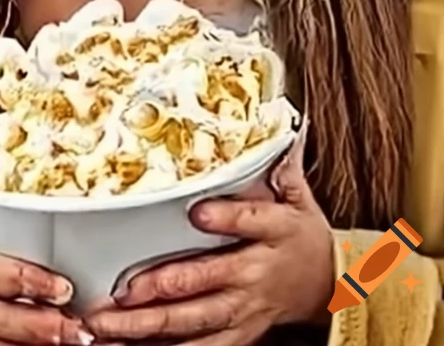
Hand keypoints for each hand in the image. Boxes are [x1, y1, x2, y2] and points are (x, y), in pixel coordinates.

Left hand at [84, 136, 334, 344]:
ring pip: (193, 323)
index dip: (226, 218)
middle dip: (160, 288)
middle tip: (120, 292)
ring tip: (108, 325)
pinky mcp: (239, 334)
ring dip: (147, 326)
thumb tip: (283, 119)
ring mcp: (244, 309)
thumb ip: (281, 163)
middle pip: (205, 282)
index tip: (197, 212)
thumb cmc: (303, 235)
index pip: (251, 222)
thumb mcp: (299, 197)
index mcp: (273, 232)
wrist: (335, 288)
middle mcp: (255, 274)